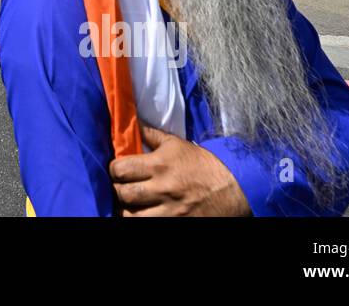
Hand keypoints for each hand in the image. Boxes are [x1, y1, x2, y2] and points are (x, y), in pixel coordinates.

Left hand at [110, 126, 249, 216]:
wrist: (234, 189)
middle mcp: (162, 188)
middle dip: (117, 190)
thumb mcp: (177, 144)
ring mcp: (169, 210)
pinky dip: (140, 220)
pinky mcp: (175, 224)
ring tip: (131, 204)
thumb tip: (132, 123)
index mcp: (160, 164)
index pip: (120, 169)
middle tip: (122, 187)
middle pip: (122, 193)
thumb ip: (152, 135)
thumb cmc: (202, 165)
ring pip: (130, 215)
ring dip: (127, 209)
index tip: (118, 170)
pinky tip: (142, 213)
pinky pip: (147, 225)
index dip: (114, 170)